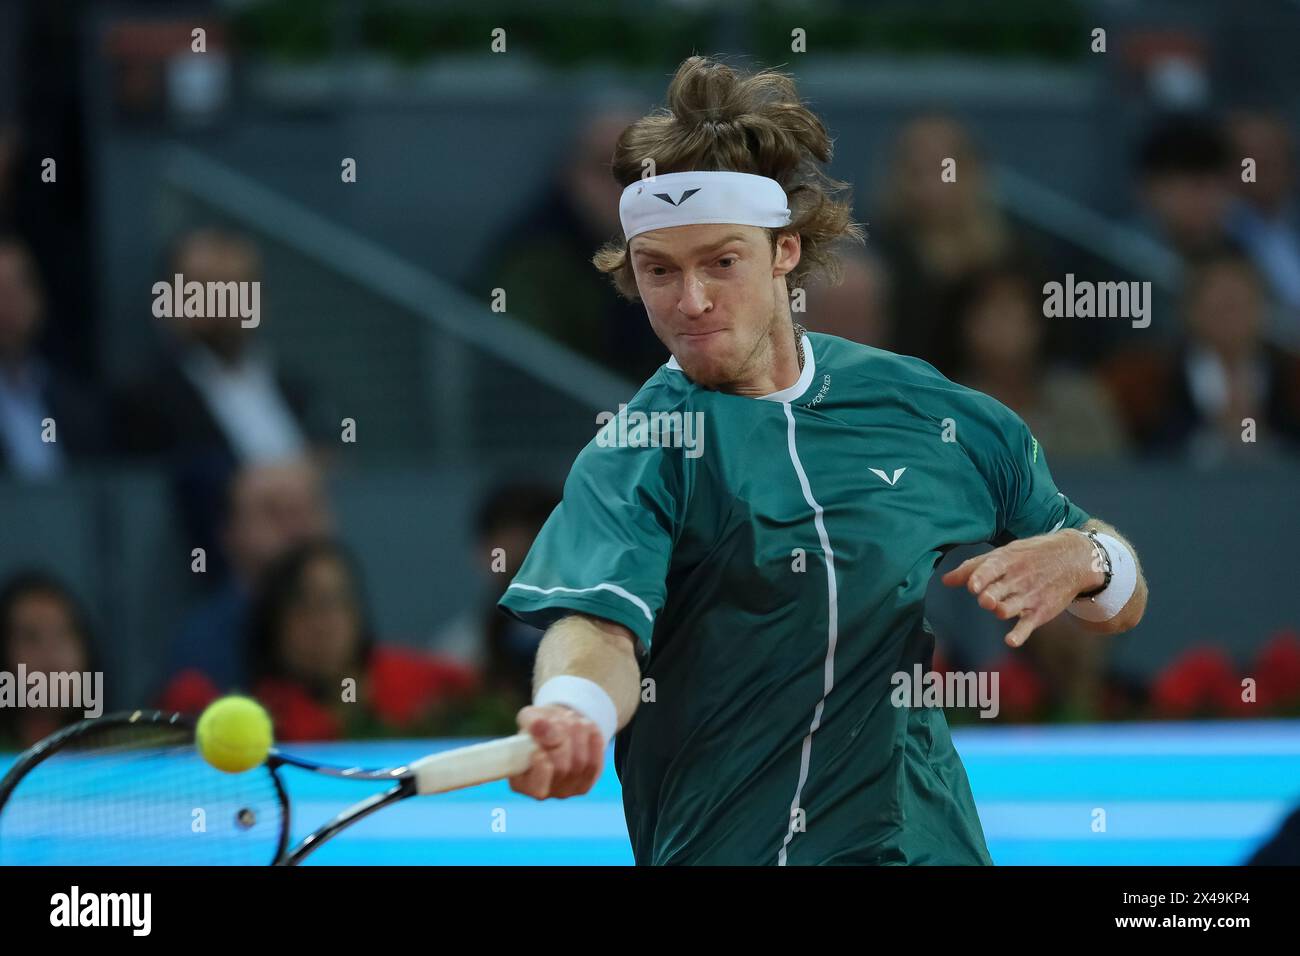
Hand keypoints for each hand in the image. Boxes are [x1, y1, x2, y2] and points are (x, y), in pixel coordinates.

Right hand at [508, 704, 605, 798]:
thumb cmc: (539, 725)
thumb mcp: (530, 718)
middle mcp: (545, 791)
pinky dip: (592, 739)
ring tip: (569, 718)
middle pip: (562, 768)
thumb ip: (533, 724)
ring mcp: (567, 789)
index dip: (541, 769)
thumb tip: (541, 727)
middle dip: (561, 737)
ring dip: (577, 734)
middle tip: (557, 720)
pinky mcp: (586, 783)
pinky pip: (594, 762)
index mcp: (522, 782)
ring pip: (580, 763)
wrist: (558, 727)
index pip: (536, 787)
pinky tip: (585, 726)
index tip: (539, 749)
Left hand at [941, 530, 1102, 647]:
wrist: (1073, 559)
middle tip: (986, 599)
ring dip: (1001, 611)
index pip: (989, 569)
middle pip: (995, 592)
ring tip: (998, 610)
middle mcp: (1016, 580)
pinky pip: (1026, 626)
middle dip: (989, 598)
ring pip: (1008, 609)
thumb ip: (973, 567)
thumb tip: (944, 580)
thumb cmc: (1030, 555)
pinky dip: (1019, 635)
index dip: (979, 578)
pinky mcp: (1039, 612)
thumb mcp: (1005, 554)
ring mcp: (1028, 597)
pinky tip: (1010, 641)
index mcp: (1005, 561)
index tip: (971, 586)